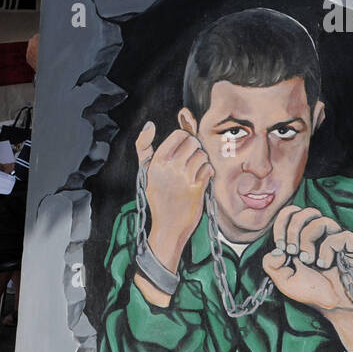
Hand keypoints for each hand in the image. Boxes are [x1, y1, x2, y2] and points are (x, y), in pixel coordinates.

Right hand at [138, 121, 212, 267]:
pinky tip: (200, 180)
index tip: (182, 148)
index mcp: (156, 162)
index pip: (179, 135)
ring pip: (202, 155)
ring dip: (202, 161)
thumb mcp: (145, 172)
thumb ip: (144, 147)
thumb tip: (149, 124)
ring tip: (194, 171)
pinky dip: (207, 172)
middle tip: (190, 160)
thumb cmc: (158, 197)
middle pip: (193, 142)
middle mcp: (170, 168)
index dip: (184, 139)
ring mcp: (184, 178)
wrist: (168, 226)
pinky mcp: (197, 188)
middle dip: (195, 149)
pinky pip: (209, 168)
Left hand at [261, 205, 352, 317]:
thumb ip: (271, 264)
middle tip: (293, 251)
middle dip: (292, 230)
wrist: (335, 306)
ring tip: (308, 260)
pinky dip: (327, 250)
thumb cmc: (312, 292)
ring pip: (319, 220)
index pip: (290, 214)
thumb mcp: (283, 280)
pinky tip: (325, 264)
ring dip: (307, 240)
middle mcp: (320, 234)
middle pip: (304, 211)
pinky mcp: (352, 244)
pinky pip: (337, 235)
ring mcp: (337, 237)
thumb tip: (276, 250)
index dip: (281, 225)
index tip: (280, 246)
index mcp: (303, 237)